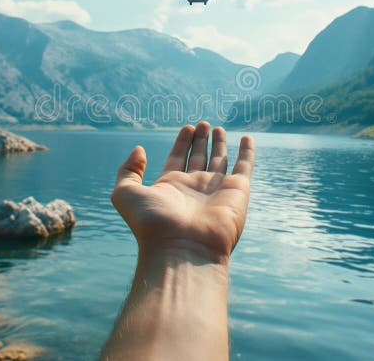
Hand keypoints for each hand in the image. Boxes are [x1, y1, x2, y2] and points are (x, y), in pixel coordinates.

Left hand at [112, 122, 253, 263]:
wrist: (182, 248)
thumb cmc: (152, 224)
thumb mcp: (126, 194)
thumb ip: (128, 170)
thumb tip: (138, 150)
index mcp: (171, 187)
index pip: (178, 158)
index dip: (182, 142)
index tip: (187, 127)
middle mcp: (194, 188)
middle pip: (198, 158)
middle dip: (200, 141)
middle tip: (202, 124)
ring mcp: (217, 189)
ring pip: (220, 160)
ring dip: (219, 144)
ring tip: (217, 128)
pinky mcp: (237, 191)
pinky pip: (245, 167)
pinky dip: (247, 152)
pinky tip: (247, 138)